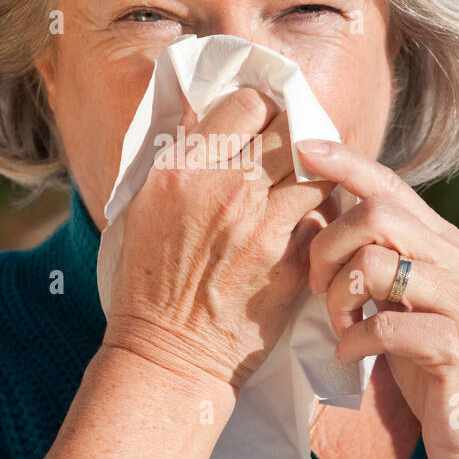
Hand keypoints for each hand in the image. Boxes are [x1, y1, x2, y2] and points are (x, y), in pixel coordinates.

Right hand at [101, 89, 336, 394]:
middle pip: (286, 127)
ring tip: (303, 182)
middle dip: (292, 132)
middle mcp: (224, 187)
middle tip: (291, 146)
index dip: (260, 108)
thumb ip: (171, 158)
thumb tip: (198, 112)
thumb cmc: (144, 284)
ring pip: (314, 169)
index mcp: (180, 168)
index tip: (263, 121)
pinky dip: (318, 213)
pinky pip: (322, 215)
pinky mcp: (289, 260)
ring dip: (312, 172)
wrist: (167, 355)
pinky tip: (305, 221)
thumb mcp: (137, 208)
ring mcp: (261, 224)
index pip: (245, 103)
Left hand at [295, 138, 458, 458]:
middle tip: (315, 285)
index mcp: (439, 242)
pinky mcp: (454, 346)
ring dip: (337, 298)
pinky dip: (353, 340)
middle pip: (377, 216)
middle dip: (328, 247)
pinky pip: (385, 326)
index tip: (304, 147)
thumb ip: (373, 259)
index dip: (345, 161)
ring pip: (376, 266)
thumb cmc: (429, 362)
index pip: (390, 183)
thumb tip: (317, 217)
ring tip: (337, 325)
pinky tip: (350, 353)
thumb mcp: (400, 300)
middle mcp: (454, 261)